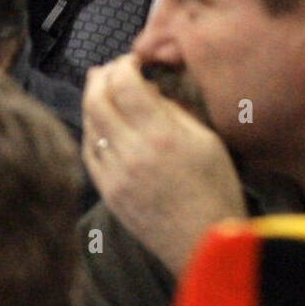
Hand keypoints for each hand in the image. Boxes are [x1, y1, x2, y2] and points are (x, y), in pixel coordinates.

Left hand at [82, 55, 246, 274]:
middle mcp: (131, 152)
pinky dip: (91, 131)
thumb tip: (148, 91)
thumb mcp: (207, 140)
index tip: (132, 61)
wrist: (205, 244)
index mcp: (161, 135)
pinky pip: (88, 153)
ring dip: (92, 102)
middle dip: (100, 78)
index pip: (124, 84)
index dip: (123, 65)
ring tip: (102, 91)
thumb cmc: (216, 189)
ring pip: (87, 125)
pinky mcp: (108, 193)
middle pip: (96, 100)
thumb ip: (175, 111)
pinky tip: (100, 124)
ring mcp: (115, 175)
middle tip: (110, 69)